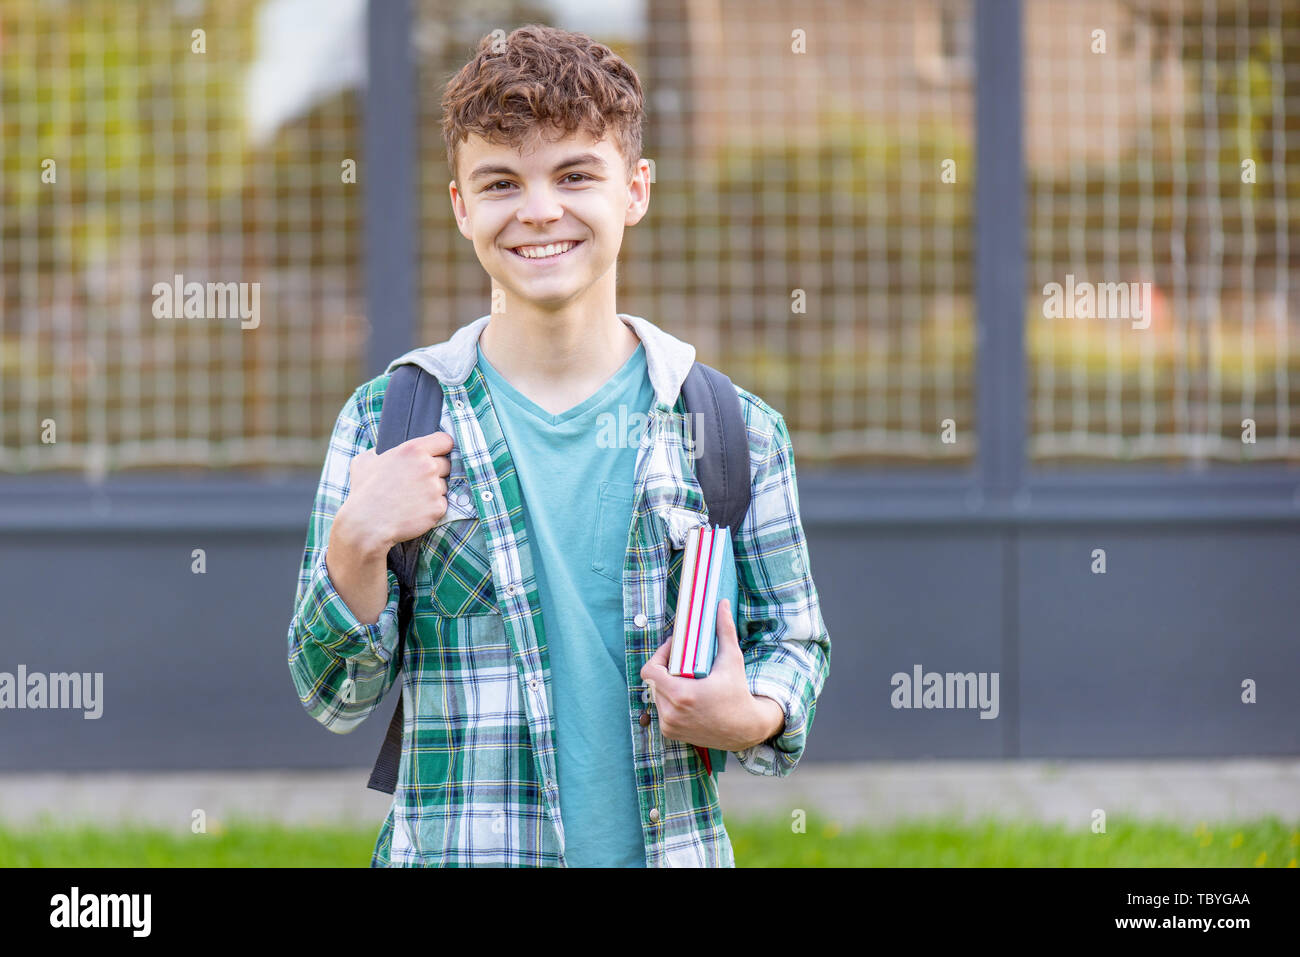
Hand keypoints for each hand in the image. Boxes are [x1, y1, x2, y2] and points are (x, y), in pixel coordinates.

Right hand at [344, 431, 454, 549]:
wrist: (367, 524)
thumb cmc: (364, 492)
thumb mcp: (365, 461)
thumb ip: (380, 451)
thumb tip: (382, 451)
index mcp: (413, 450)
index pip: (445, 440)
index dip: (442, 447)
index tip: (439, 453)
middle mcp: (428, 466)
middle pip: (447, 464)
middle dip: (436, 471)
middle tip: (417, 481)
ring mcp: (435, 487)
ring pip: (443, 485)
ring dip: (433, 490)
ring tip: (411, 498)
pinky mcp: (438, 507)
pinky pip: (441, 504)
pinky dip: (431, 508)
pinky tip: (414, 510)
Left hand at [639, 599, 784, 751]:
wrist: (745, 729)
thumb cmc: (738, 693)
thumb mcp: (732, 661)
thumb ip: (724, 631)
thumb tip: (722, 604)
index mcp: (681, 695)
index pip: (650, 671)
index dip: (659, 656)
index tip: (674, 650)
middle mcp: (671, 712)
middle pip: (654, 681)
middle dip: (665, 669)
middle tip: (681, 660)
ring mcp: (670, 725)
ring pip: (656, 695)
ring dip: (665, 684)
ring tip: (683, 676)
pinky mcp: (671, 733)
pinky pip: (661, 709)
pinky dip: (668, 700)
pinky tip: (683, 694)